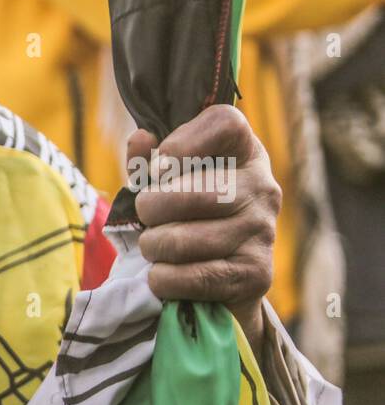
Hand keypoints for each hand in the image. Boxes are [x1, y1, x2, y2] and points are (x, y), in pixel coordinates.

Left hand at [129, 104, 279, 351]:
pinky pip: (191, 278)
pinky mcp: (256, 275)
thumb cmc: (185, 220)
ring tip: (154, 247)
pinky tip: (162, 275)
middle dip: (151, 209)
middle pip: (193, 191)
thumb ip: (148, 163)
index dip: (182, 142)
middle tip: (146, 218)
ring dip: (153, 247)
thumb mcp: (166, 186)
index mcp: (244, 153)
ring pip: (183, 240)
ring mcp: (262, 232)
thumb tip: (141, 141)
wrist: (217, 281)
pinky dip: (163, 279)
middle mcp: (262, 188)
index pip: (225, 123)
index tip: (159, 167)